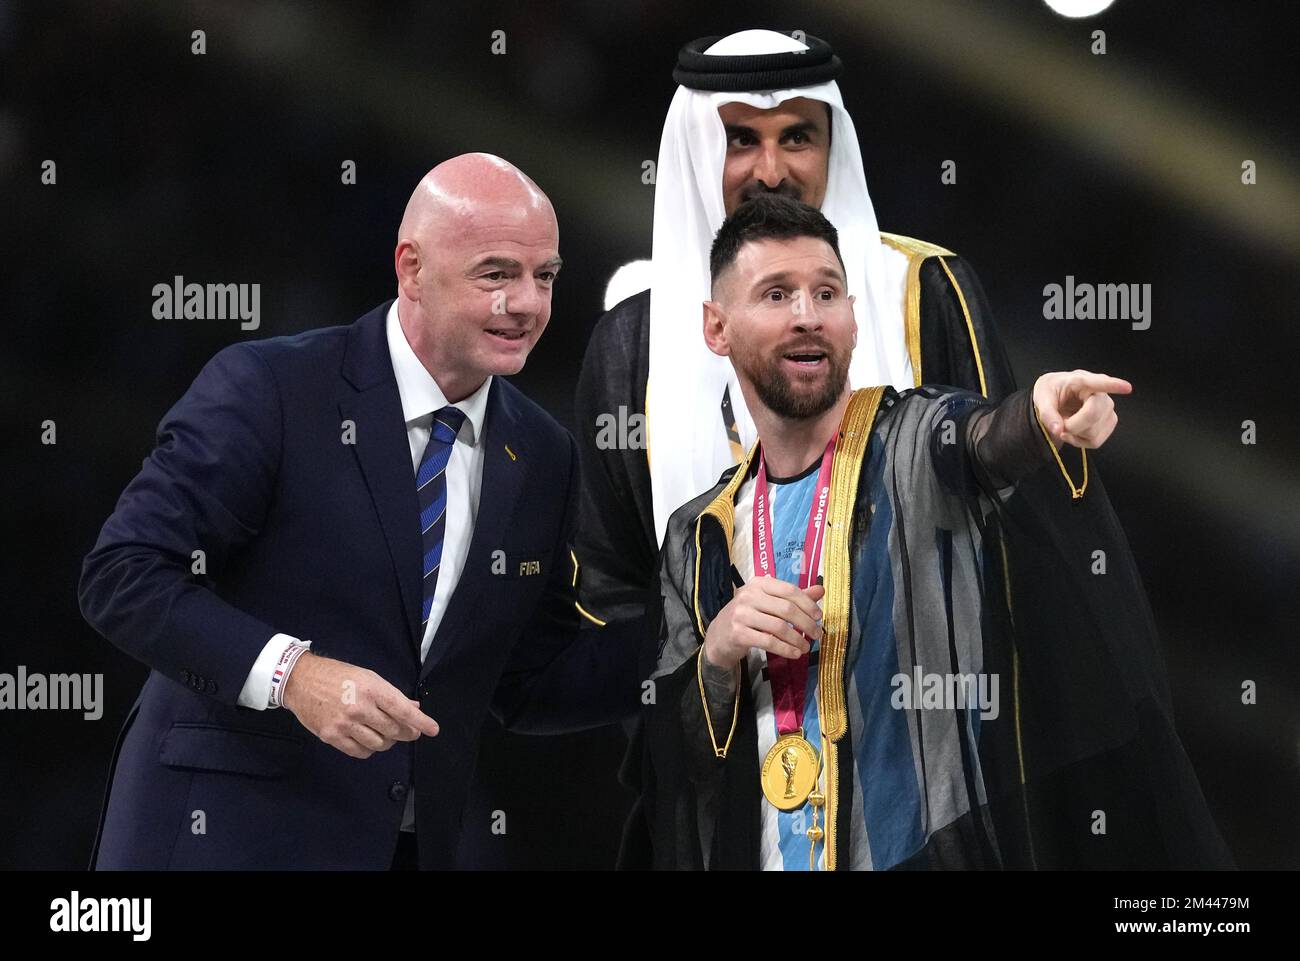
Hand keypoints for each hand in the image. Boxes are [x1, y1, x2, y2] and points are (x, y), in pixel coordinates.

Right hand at [283, 652, 439, 758]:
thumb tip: (413, 708)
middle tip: (408, 731)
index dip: (421, 722)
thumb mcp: (368, 677)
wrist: (301, 680)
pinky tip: (368, 740)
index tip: (433, 730)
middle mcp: (360, 708)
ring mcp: (345, 724)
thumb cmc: (337, 676)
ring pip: (379, 744)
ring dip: (387, 742)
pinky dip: (369, 749)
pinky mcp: (332, 737)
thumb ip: (390, 695)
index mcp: (372, 689)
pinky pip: (360, 752)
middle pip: (394, 731)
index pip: (403, 711)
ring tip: (385, 733)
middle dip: (406, 733)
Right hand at [703, 577, 824, 672]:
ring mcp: (741, 614)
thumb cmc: (748, 617)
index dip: (807, 604)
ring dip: (797, 639)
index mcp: (759, 584)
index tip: (819, 616)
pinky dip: (785, 649)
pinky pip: (768, 641)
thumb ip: (794, 597)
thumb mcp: (769, 603)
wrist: (719, 635)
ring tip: (806, 648)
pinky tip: (794, 654)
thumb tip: (821, 590)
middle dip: (806, 623)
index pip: (789, 590)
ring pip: (779, 627)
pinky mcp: (738, 633)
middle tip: (816, 635)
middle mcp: (748, 596)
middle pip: (786, 609)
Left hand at [1032, 370, 1132, 449]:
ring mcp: (1107, 409)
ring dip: (1076, 435)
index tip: (1127, 387)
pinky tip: (1073, 433)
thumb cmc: (1051, 392)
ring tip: (1066, 425)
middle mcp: (1099, 394)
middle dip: (1073, 425)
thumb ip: (1047, 414)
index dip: (1113, 385)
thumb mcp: (1041, 399)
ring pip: (1095, 431)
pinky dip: (1080, 442)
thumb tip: (1058, 430)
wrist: (1055, 398)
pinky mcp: (1108, 422)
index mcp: (1081, 381)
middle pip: (1094, 414)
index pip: (1099, 382)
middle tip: (1061, 423)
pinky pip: (1096, 441)